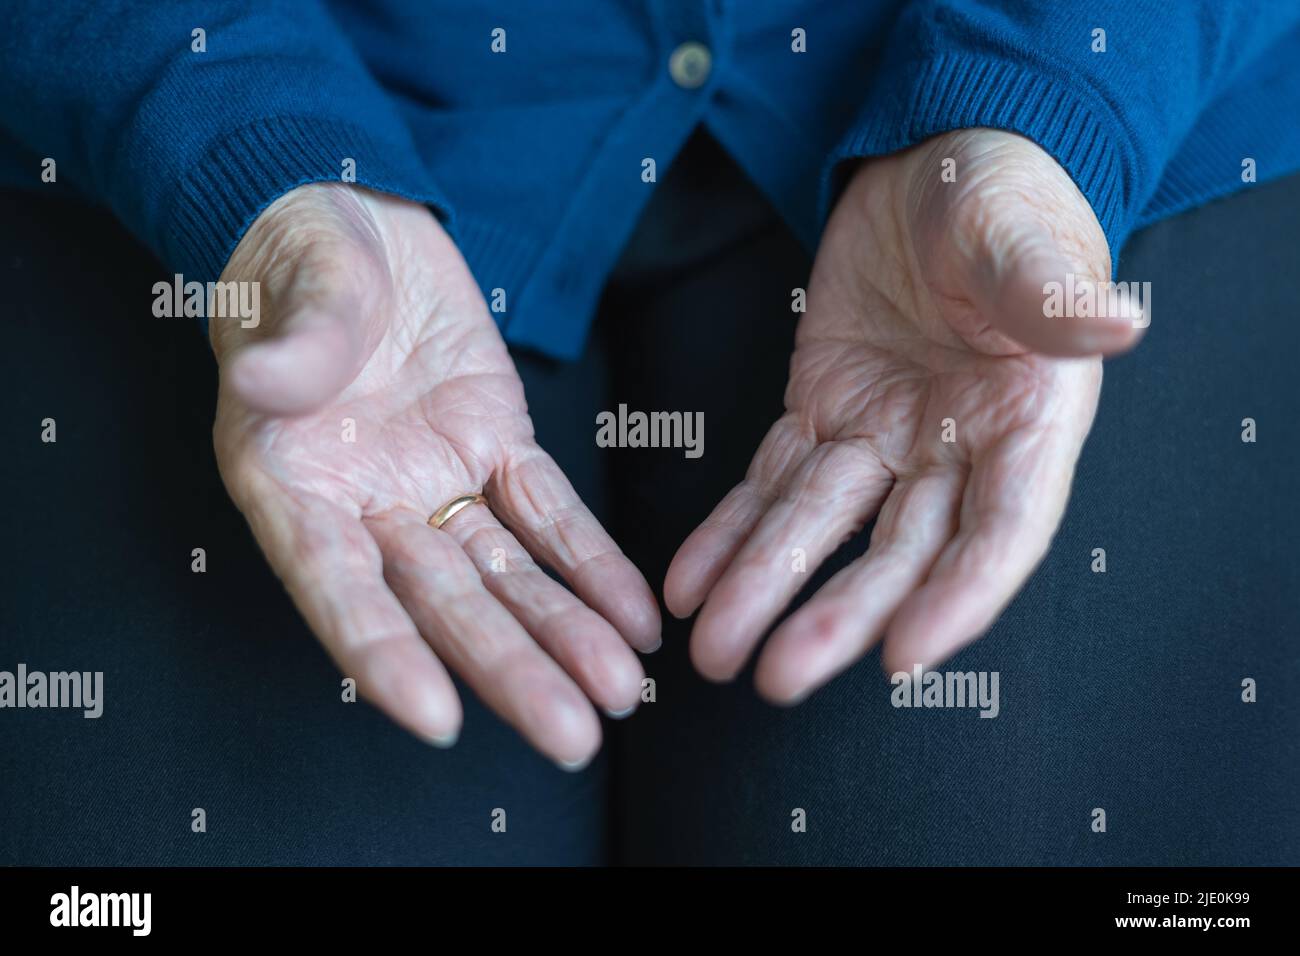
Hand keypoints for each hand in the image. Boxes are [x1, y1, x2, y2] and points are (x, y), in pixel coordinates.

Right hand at [210, 183, 658, 765]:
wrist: (359, 217)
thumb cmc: (305, 252)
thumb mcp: (299, 284)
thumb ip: (295, 343)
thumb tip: (264, 382)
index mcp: (292, 479)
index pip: (334, 582)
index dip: (378, 651)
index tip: (434, 716)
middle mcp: (366, 502)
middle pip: (441, 603)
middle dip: (507, 669)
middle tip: (571, 736)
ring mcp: (436, 480)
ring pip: (505, 574)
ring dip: (564, 633)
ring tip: (622, 693)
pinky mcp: (495, 444)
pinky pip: (547, 512)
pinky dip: (590, 562)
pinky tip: (634, 616)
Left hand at [665, 129, 1142, 701]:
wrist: (932, 168)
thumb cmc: (1000, 198)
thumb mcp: (1023, 235)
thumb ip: (1051, 291)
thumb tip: (1111, 326)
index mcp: (1028, 422)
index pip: (1000, 529)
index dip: (958, 597)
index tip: (905, 655)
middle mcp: (955, 449)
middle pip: (895, 552)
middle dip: (837, 616)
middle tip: (779, 675)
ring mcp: (881, 438)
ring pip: (820, 528)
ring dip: (765, 588)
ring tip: (714, 650)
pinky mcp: (820, 412)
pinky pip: (769, 483)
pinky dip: (729, 533)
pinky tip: (691, 585)